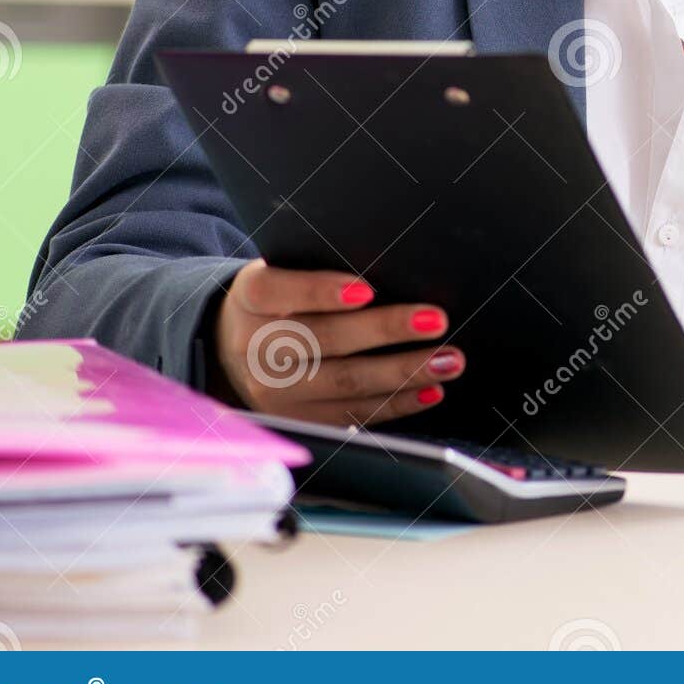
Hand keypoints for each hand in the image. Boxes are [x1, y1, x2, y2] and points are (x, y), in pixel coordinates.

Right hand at [204, 257, 464, 426]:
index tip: (367, 289)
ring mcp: (274, 391)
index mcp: (250, 299)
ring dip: (403, 372)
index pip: (278, 291)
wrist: (234, 351)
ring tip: (449, 360)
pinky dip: (396, 403)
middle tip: (436, 320)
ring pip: (344, 382)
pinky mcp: (299, 420)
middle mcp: (255, 348)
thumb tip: (393, 264)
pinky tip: (431, 391)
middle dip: (385, 330)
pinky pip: (352, 415)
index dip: (321, 291)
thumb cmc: (282, 299)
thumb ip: (318, 269)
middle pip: (323, 339)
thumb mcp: (283, 273)